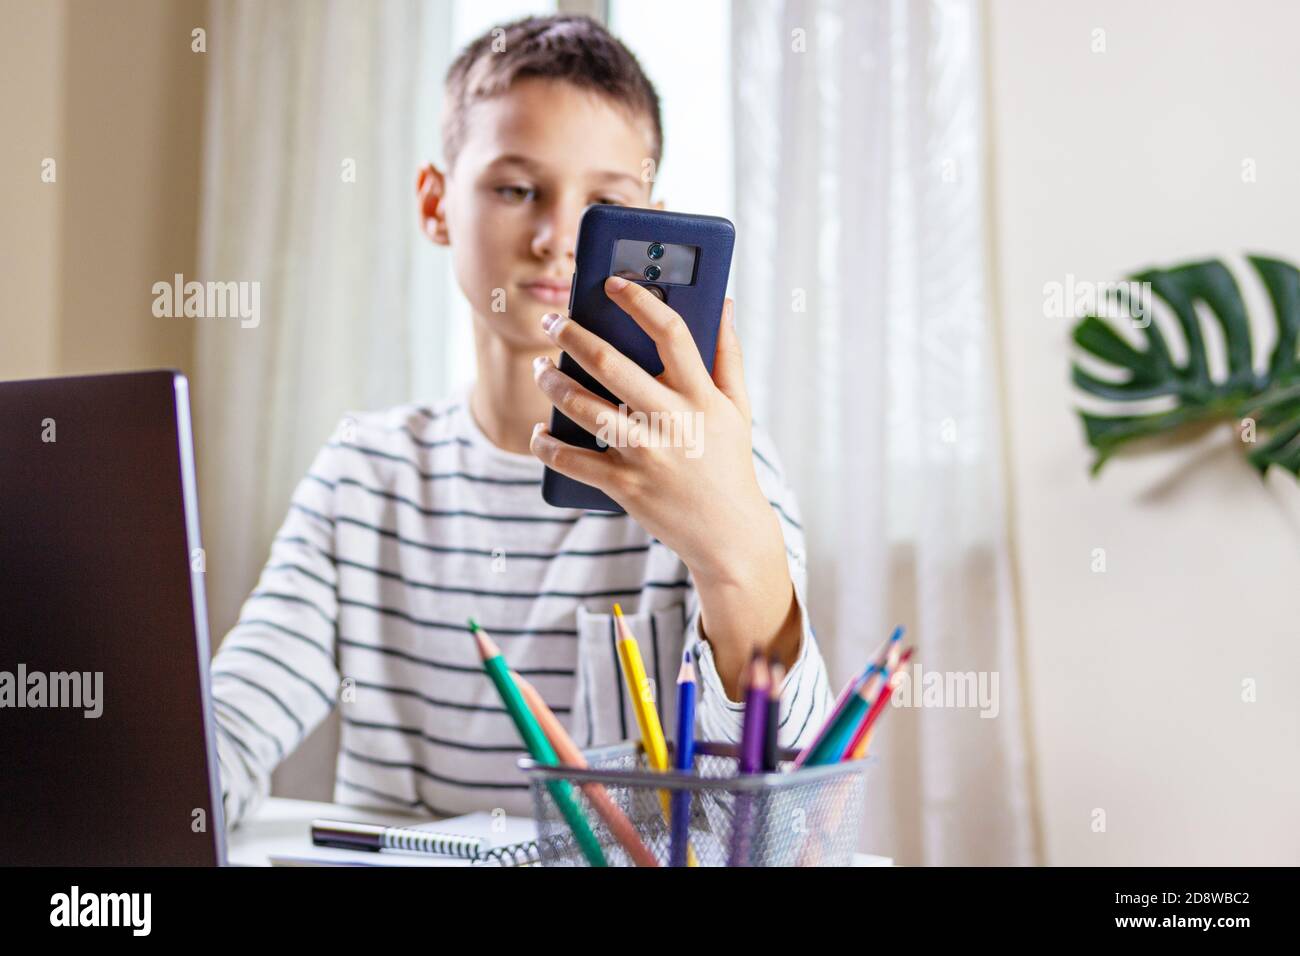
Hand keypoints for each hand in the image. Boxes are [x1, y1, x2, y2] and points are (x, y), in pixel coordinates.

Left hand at [529, 275, 801, 693]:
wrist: (729, 535)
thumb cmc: (729, 462)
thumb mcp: (738, 408)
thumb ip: (728, 353)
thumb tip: (721, 301)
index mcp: (701, 395)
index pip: (671, 333)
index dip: (640, 301)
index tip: (613, 282)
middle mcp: (672, 420)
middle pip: (611, 362)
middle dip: (572, 334)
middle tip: (553, 323)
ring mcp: (646, 454)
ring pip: (583, 407)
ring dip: (552, 382)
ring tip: (540, 369)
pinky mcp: (625, 486)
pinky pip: (573, 460)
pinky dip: (547, 445)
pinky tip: (537, 432)